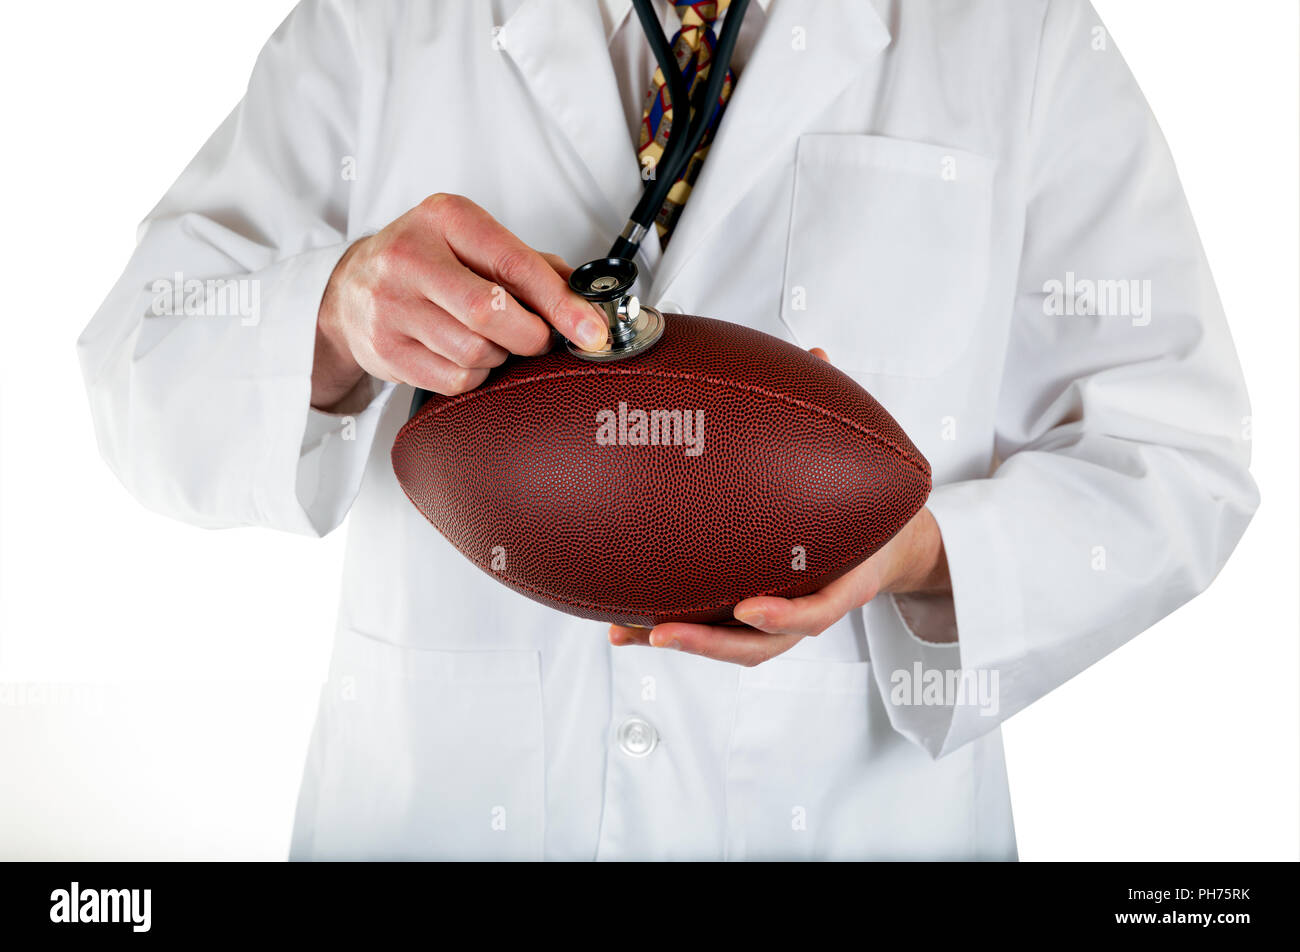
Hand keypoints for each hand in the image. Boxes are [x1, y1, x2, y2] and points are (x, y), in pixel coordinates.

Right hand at [311, 193, 608, 409]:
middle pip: (491, 314)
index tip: (592, 331)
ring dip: (499, 356)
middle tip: (537, 336)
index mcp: (445, 219)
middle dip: (530, 335)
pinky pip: (454, 380)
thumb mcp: (473, 242)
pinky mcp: (384, 351)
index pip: (514, 264)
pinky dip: (474, 375)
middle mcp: (410, 257)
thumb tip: (588, 300)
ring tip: (490, 339)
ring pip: (474, 353)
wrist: (349, 290)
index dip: (561, 303)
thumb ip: (532, 264)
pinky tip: (463, 355)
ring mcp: (390, 306)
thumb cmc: (425, 261)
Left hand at [608, 348, 950, 666]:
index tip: (750, 608)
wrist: (885, 547)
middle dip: (710, 643)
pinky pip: (711, 632)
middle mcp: (807, 608)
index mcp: (845, 578)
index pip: (820, 610)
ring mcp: (778, 619)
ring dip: (678, 642)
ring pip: (729, 647)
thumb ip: (837, 416)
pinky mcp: (748, 618)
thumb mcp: (865, 468)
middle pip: (760, 645)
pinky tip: (621, 624)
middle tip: (664, 632)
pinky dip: (667, 629)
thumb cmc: (866, 507)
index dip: (787, 615)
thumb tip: (815, 355)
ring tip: (625, 632)